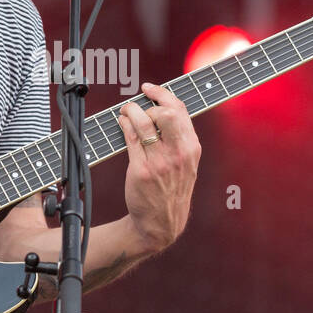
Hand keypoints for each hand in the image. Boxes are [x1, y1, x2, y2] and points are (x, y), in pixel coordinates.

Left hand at [115, 82, 201, 254]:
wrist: (161, 223)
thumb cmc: (171, 189)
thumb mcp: (186, 164)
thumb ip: (179, 138)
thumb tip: (161, 108)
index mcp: (192, 149)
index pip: (180, 109)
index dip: (162, 93)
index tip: (149, 89)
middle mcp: (178, 153)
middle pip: (166, 112)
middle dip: (148, 102)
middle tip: (136, 105)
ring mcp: (160, 162)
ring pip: (144, 122)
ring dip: (130, 110)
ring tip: (125, 111)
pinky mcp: (142, 170)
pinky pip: (130, 138)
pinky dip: (124, 124)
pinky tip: (121, 123)